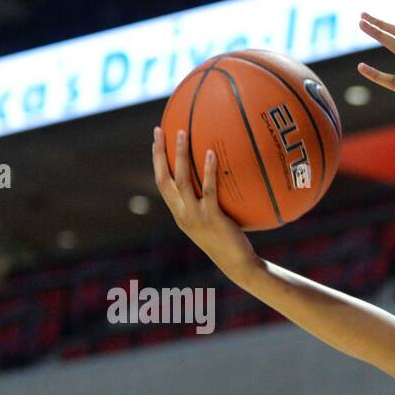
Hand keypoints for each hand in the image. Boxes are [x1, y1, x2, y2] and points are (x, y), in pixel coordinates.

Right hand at [152, 126, 258, 278]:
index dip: (156, 162)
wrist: (239, 264)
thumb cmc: (230, 242)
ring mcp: (195, 217)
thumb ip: (209, 202)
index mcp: (179, 214)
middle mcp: (181, 214)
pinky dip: (208, 170)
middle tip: (158, 130)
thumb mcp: (213, 221)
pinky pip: (208, 190)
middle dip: (158, 153)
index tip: (156, 140)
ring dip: (179, 155)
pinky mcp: (212, 218)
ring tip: (182, 132)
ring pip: (181, 180)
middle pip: (163, 178)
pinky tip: (211, 153)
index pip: (161, 184)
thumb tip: (220, 177)